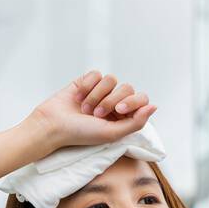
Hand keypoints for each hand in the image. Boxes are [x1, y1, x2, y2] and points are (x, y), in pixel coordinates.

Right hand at [26, 70, 157, 150]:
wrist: (54, 125)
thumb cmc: (81, 134)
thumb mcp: (112, 134)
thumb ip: (137, 122)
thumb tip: (154, 106)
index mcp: (124, 117)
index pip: (142, 100)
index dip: (133, 102)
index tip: (119, 111)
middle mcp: (114, 103)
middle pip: (128, 88)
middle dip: (112, 101)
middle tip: (97, 114)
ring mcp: (101, 91)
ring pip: (112, 79)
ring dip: (97, 95)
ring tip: (85, 109)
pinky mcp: (87, 81)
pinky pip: (96, 74)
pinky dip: (88, 85)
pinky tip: (78, 97)